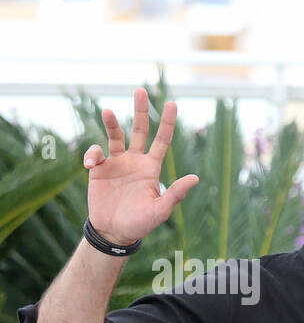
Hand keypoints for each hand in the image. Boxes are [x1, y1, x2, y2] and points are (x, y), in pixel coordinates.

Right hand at [84, 87, 198, 245]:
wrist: (114, 231)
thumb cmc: (141, 223)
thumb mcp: (161, 210)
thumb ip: (175, 194)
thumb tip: (195, 178)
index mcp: (152, 167)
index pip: (162, 141)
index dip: (167, 123)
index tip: (172, 104)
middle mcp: (135, 161)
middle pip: (139, 130)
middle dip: (141, 110)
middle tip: (141, 90)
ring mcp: (116, 163)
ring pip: (115, 135)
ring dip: (111, 122)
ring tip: (108, 111)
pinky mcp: (98, 169)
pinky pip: (95, 154)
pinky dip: (92, 155)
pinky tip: (90, 166)